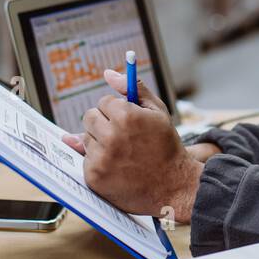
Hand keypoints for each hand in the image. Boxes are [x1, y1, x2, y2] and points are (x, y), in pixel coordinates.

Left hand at [61, 69, 201, 223]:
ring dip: (100, 142)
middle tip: (123, 136)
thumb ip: (133, 88)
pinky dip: (98, 162)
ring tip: (123, 153)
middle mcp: (111, 137)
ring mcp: (101, 159)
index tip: (129, 122)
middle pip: (89, 117)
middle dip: (104, 123)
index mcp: (126, 116)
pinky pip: (86, 159)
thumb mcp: (157, 112)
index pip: (104, 102)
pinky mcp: (94, 177)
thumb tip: (107, 73)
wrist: (173, 186)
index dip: (118, 111)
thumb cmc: (165, 145)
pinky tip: (117, 167)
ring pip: (86, 138)